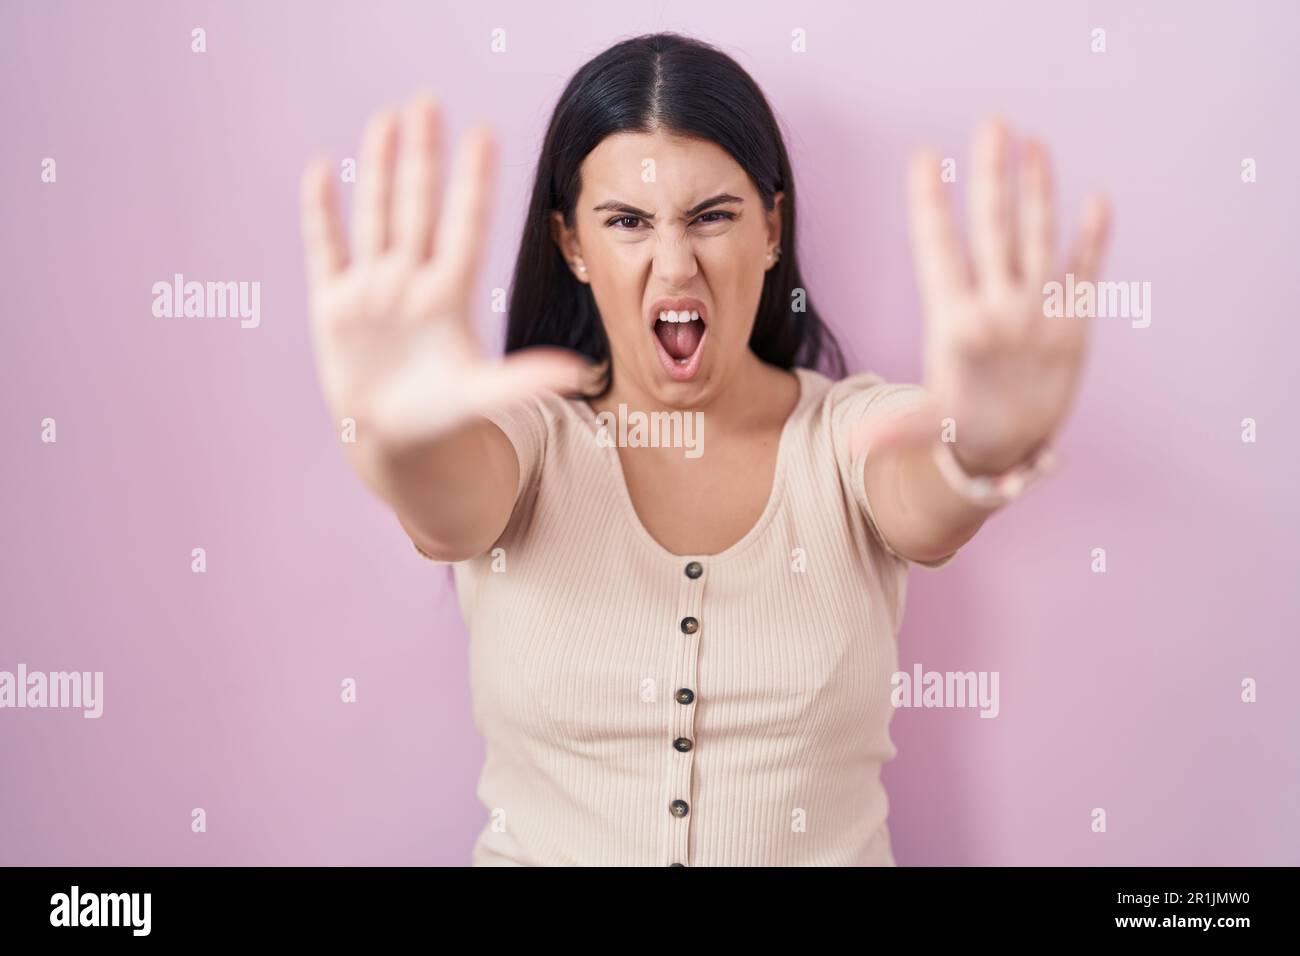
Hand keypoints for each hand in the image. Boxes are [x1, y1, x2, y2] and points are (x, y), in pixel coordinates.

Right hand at [299, 94, 590, 452]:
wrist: (395, 440)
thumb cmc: (443, 417)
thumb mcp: (481, 397)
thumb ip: (522, 381)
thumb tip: (578, 373)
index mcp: (450, 295)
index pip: (465, 226)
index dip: (472, 182)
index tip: (484, 134)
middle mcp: (412, 281)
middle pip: (419, 206)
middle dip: (423, 156)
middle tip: (430, 100)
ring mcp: (372, 288)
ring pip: (376, 215)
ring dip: (378, 168)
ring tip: (387, 119)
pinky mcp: (334, 305)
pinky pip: (326, 250)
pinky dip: (321, 214)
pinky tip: (321, 171)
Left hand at [853, 117, 1110, 475]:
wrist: (1004, 443)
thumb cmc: (961, 428)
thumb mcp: (931, 424)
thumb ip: (899, 429)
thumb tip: (854, 446)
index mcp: (955, 318)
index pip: (939, 249)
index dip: (931, 205)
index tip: (923, 156)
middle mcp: (994, 301)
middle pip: (991, 229)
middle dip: (990, 178)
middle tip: (991, 122)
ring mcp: (1031, 307)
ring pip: (1034, 237)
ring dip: (1036, 192)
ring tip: (1034, 144)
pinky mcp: (1068, 322)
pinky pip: (1082, 272)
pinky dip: (1091, 240)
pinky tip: (1096, 200)